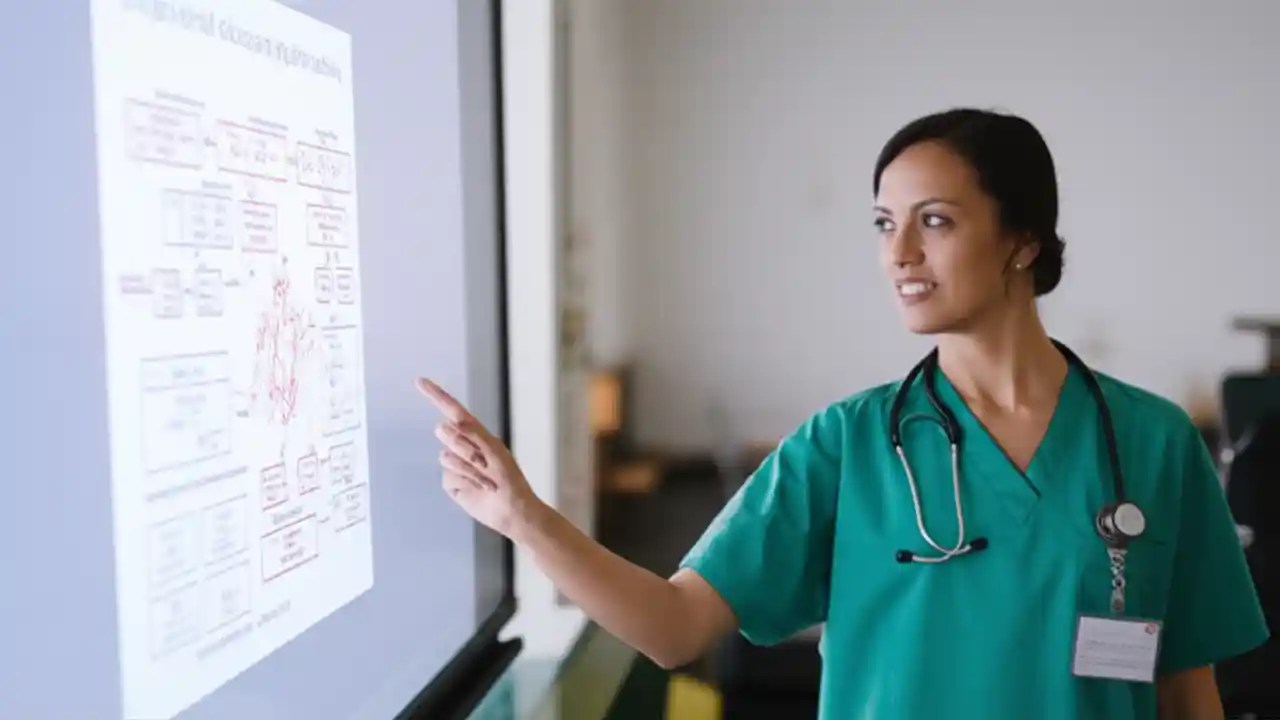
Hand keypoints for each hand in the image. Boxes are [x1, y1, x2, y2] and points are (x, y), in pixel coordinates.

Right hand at [416, 378, 543, 538]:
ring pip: (446, 456)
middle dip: (463, 446)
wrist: (511, 509)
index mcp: (476, 433)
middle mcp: (464, 445)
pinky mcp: (452, 481)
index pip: (452, 410)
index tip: (419, 381)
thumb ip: (474, 434)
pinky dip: (464, 480)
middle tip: (484, 462)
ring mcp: (456, 463)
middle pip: (446, 433)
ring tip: (487, 478)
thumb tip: (451, 421)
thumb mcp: (495, 451)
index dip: (436, 395)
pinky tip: (479, 488)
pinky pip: (447, 474)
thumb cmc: (510, 478)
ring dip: (468, 467)